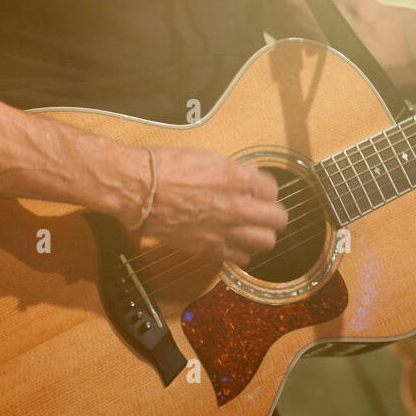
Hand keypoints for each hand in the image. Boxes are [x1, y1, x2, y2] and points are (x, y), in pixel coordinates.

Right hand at [126, 145, 287, 266]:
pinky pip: (240, 258)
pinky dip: (241, 252)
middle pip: (278, 218)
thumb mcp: (204, 156)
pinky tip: (233, 243)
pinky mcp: (208, 248)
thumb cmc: (164, 166)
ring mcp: (223, 230)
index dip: (266, 188)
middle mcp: (235, 206)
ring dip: (261, 234)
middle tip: (264, 211)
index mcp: (234, 177)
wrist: (137, 189)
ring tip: (252, 229)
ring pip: (265, 243)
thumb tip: (245, 174)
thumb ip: (231, 170)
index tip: (258, 189)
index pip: (272, 188)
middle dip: (273, 213)